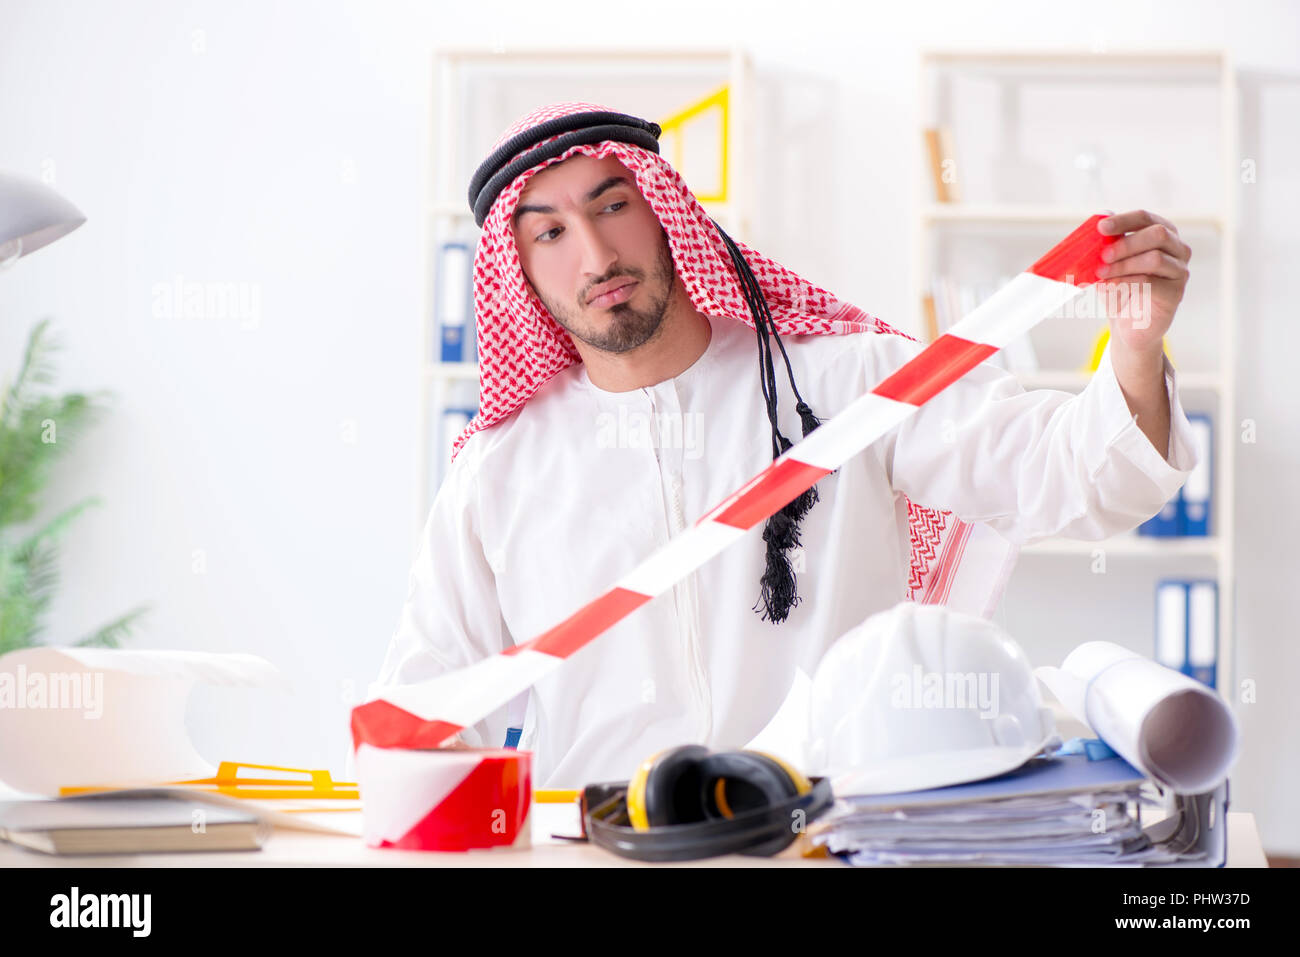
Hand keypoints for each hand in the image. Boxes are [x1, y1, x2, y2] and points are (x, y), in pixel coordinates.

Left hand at [1095, 210, 1191, 358]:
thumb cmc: (1119, 290)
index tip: (1101, 227)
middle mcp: (1177, 249)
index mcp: (1161, 234)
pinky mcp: (1175, 293)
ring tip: (1101, 273)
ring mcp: (1179, 271)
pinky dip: (1127, 281)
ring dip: (1124, 264)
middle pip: (1158, 233)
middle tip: (1103, 255)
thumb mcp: (1109, 265)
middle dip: (1126, 243)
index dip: (1124, 220)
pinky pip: (1152, 282)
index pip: (1145, 218)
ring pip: (1155, 258)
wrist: (1128, 326)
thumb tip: (1098, 221)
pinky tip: (1110, 285)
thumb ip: (1107, 245)